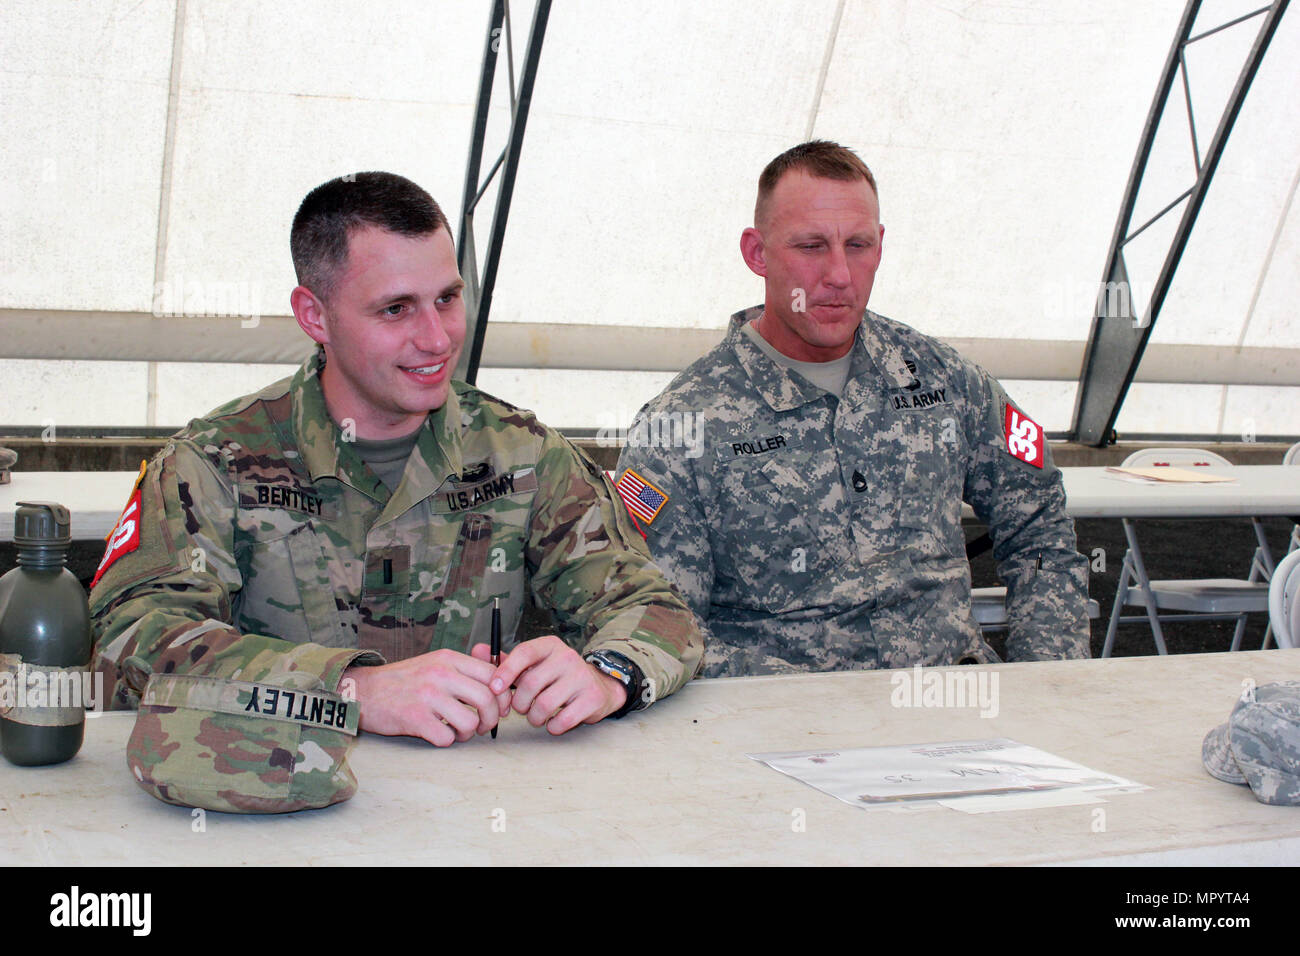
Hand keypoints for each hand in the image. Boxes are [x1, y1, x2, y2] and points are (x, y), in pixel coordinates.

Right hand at [344, 648, 511, 746]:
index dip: (503, 694)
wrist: (363, 690)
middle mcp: (440, 674)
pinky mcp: (414, 718)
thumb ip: (463, 669)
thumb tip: (498, 680)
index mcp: (448, 659)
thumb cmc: (403, 680)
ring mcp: (427, 696)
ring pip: (470, 721)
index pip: (492, 673)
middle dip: (492, 718)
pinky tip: (439, 735)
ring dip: (469, 733)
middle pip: (487, 697)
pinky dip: (447, 741)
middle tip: (484, 726)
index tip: (501, 706)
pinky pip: (446, 737)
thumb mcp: (433, 662)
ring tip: (459, 732)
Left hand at [481, 635, 627, 734]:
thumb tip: (476, 650)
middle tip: (522, 707)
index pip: (524, 653)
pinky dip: (552, 727)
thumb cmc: (557, 676)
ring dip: (534, 717)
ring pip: (543, 705)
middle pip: (530, 684)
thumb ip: (506, 661)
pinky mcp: (592, 698)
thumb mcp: (534, 664)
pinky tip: (553, 721)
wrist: (600, 685)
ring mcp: (581, 677)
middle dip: (519, 702)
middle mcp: (567, 657)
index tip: (495, 688)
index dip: (505, 671)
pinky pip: (561, 720)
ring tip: (537, 715)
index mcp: (549, 646)